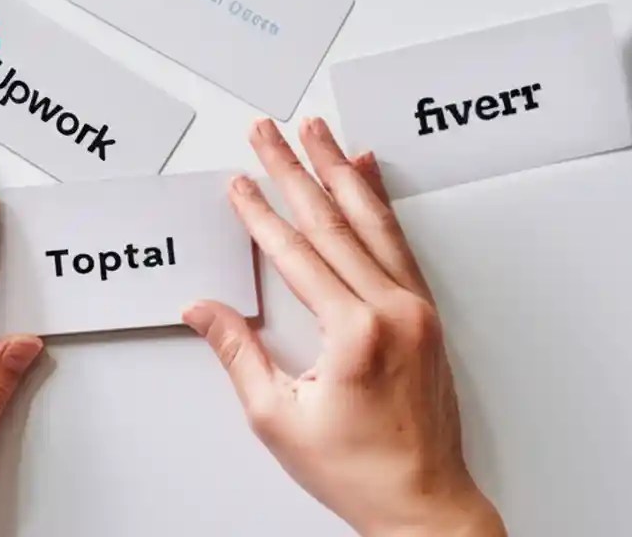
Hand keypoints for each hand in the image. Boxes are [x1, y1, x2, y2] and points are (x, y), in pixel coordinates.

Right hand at [183, 118, 504, 536]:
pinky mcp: (427, 314)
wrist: (422, 503)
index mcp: (354, 333)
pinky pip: (399, 243)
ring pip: (373, 222)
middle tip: (270, 131)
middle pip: (332, 222)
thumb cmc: (358, 471)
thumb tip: (205, 310)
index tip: (239, 183)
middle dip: (295, 170)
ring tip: (320, 134)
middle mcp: (392, 310)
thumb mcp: (278, 418)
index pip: (296, 254)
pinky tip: (368, 177)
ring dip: (341, 171)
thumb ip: (239, 353)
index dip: (260, 214)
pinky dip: (381, 205)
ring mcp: (416, 308)